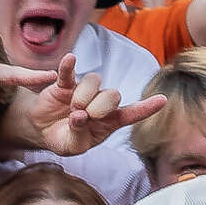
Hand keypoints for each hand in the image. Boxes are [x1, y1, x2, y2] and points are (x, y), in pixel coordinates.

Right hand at [28, 55, 165, 157]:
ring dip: (83, 96)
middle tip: (85, 116)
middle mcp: (100, 103)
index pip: (131, 114)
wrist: (43, 131)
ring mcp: (84, 91)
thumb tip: (79, 116)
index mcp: (109, 122)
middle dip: (101, 106)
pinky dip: (69, 66)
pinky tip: (70, 59)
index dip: (146, 108)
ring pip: (94, 81)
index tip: (162, 100)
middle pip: (113, 95)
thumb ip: (79, 134)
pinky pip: (69, 72)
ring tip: (72, 109)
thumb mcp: (72, 145)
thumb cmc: (65, 139)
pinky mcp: (65, 84)